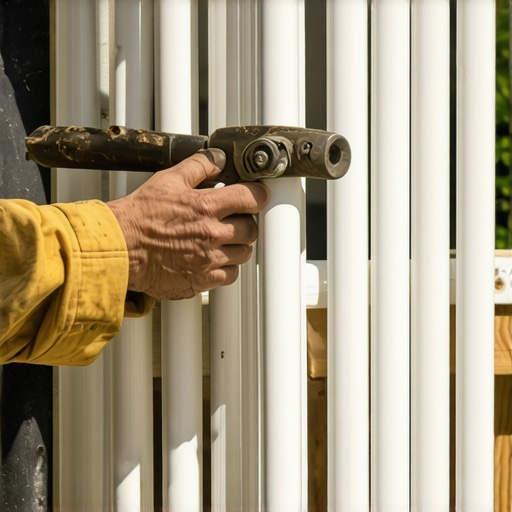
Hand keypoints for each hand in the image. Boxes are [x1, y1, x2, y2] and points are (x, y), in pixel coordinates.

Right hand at [107, 149, 269, 299]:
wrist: (121, 248)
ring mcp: (208, 259)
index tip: (258, 196)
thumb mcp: (167, 180)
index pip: (251, 198)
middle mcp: (212, 234)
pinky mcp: (201, 280)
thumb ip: (197, 167)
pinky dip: (227, 267)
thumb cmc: (139, 216)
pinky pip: (230, 275)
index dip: (259, 195)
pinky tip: (214, 258)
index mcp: (206, 207)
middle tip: (236, 219)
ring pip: (243, 253)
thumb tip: (218, 159)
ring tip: (223, 239)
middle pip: (251, 229)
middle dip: (246, 221)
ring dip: (238, 245)